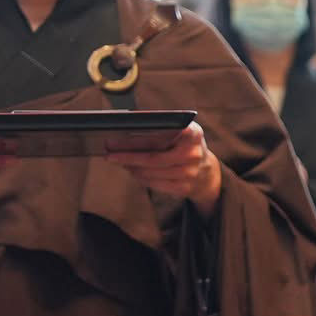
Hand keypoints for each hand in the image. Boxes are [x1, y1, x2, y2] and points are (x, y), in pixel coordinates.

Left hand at [108, 121, 222, 214]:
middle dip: (127, 156)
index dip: (133, 140)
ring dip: (132, 168)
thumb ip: (160, 127)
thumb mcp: (180, 130)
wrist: (206, 169)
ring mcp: (190, 173)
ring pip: (151, 173)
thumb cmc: (184, 145)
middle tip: (110, 154)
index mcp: (192, 133)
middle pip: (152, 158)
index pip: (158, 137)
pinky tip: (133, 171)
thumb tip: (126, 128)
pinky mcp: (184, 188)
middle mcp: (193, 154)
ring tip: (120, 162)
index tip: (113, 140)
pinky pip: (155, 184)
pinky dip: (141, 178)